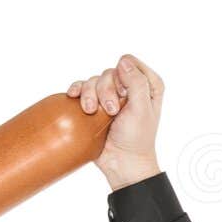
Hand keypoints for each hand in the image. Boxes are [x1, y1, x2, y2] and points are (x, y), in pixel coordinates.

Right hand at [67, 54, 164, 189]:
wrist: (121, 160)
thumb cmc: (136, 138)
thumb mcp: (142, 109)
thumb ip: (136, 83)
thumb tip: (123, 60)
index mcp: (147, 85)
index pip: (130, 63)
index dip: (123, 77)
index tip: (124, 95)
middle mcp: (129, 88)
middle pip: (109, 72)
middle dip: (106, 91)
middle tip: (111, 111)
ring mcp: (110, 95)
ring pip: (93, 80)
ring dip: (90, 95)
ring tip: (92, 113)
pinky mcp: (94, 104)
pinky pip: (80, 88)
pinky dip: (76, 91)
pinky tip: (73, 97)